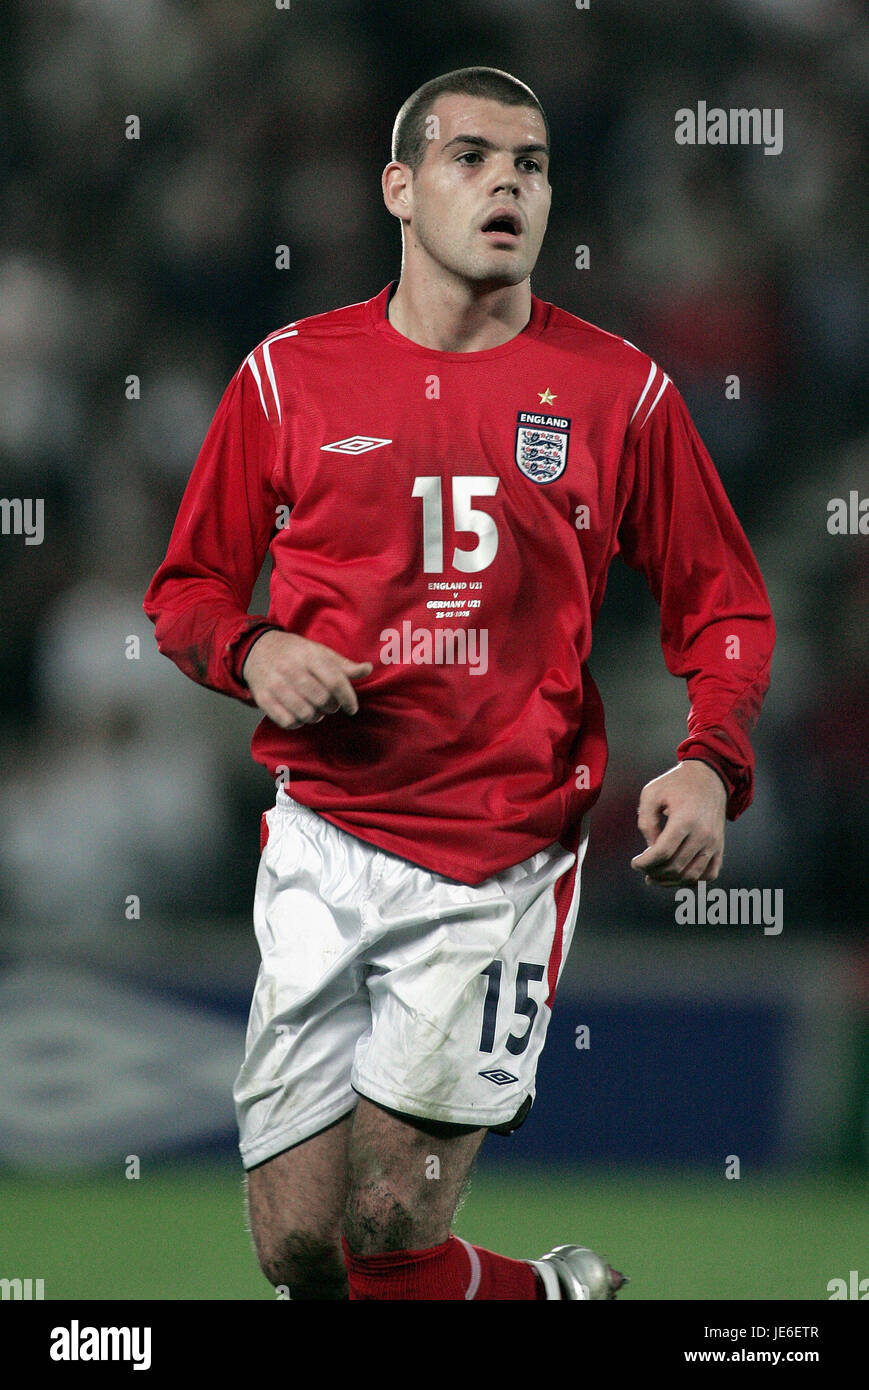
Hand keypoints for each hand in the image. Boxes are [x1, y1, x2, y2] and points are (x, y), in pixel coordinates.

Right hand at [241, 629, 372, 728]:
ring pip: (306, 713)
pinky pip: (288, 722)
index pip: (334, 680)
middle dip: (331, 707)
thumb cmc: (294, 652)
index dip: (348, 698)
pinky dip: (298, 722)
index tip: (352, 708)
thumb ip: (343, 665)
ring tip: (315, 709)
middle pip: (322, 699)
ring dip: (316, 717)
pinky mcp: (263, 699)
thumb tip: (368, 669)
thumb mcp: (319, 652)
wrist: (256, 649)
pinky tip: (299, 714)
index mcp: (309, 655)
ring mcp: (275, 685)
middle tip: (330, 705)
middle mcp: (291, 669)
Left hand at [631, 761, 726, 885]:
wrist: (709, 777)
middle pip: (676, 867)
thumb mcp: (651, 793)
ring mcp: (714, 843)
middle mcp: (703, 834)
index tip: (635, 863)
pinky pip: (710, 874)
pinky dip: (693, 881)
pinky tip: (677, 877)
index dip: (645, 863)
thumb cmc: (677, 783)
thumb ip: (646, 821)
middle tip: (643, 869)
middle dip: (654, 872)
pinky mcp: (720, 846)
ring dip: (670, 882)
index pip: (662, 853)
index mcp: (685, 819)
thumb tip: (650, 848)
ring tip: (655, 878)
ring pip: (692, 876)